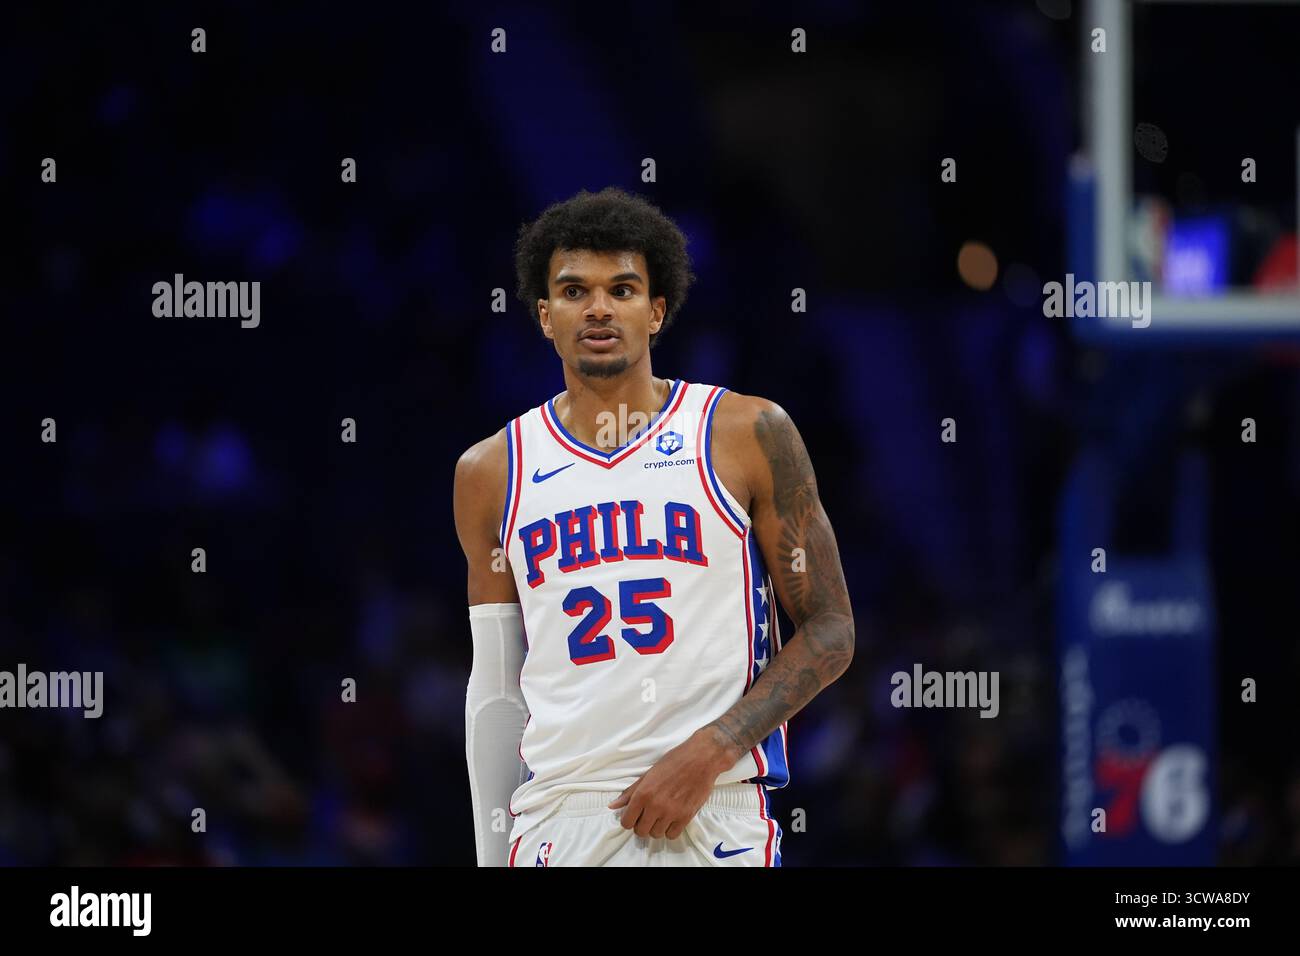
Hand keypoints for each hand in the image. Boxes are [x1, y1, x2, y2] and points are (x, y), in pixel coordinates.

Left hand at [607, 727, 737, 838]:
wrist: (701, 758)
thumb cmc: (674, 761)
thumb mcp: (648, 774)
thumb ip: (630, 792)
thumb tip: (613, 806)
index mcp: (643, 793)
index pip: (626, 822)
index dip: (629, 820)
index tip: (634, 815)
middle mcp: (655, 805)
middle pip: (640, 831)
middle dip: (642, 825)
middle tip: (648, 815)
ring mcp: (671, 812)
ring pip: (656, 834)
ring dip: (656, 827)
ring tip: (661, 815)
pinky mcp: (686, 816)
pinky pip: (672, 835)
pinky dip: (670, 829)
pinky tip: (672, 818)